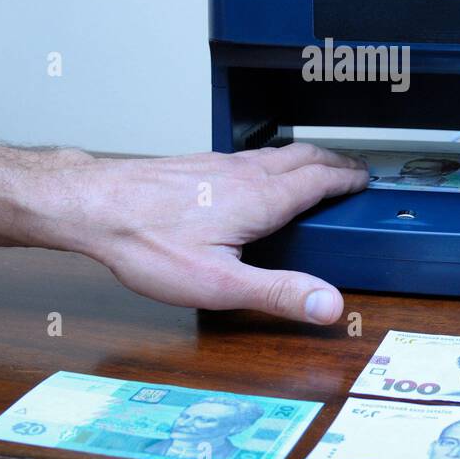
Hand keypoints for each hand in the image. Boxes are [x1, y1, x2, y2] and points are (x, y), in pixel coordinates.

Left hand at [23, 144, 367, 323]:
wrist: (93, 206)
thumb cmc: (147, 243)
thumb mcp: (219, 283)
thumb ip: (278, 293)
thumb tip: (329, 304)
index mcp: (261, 198)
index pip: (320, 179)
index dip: (348, 179)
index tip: (366, 180)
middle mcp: (244, 173)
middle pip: (303, 156)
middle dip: (333, 162)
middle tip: (352, 170)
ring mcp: (218, 165)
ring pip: (275, 153)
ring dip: (305, 158)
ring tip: (315, 168)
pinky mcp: (195, 166)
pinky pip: (247, 156)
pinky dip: (271, 161)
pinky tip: (254, 177)